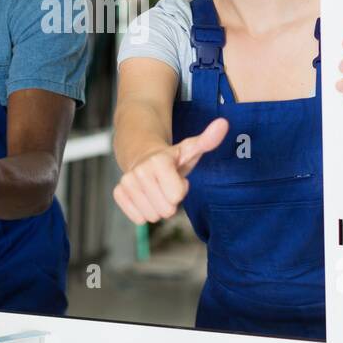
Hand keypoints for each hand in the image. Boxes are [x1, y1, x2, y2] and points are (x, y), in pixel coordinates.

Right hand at [113, 117, 227, 224]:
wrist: (142, 155)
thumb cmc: (172, 158)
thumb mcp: (191, 149)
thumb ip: (208, 140)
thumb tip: (224, 123)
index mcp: (159, 161)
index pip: (177, 196)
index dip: (181, 189)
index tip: (177, 177)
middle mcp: (140, 171)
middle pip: (166, 210)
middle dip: (169, 201)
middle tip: (166, 185)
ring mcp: (127, 182)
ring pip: (152, 216)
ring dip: (157, 207)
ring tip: (156, 190)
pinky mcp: (118, 192)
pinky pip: (137, 218)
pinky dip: (144, 212)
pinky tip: (145, 196)